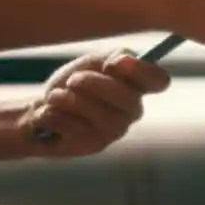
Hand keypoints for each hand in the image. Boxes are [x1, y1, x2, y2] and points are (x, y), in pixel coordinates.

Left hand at [20, 49, 169, 157]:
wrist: (45, 108)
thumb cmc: (75, 83)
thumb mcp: (94, 62)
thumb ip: (113, 58)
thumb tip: (122, 61)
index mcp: (138, 86)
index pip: (159, 80)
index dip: (142, 70)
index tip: (117, 63)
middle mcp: (132, 110)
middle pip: (127, 97)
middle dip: (94, 84)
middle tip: (73, 80)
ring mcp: (114, 131)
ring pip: (97, 113)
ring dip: (67, 101)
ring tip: (54, 97)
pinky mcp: (92, 146)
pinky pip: (74, 128)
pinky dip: (54, 116)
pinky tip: (50, 114)